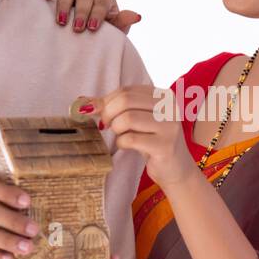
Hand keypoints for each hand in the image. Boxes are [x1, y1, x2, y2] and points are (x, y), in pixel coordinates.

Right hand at [42, 0, 141, 33]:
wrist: (89, 35)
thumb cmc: (104, 32)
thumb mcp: (116, 30)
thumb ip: (123, 21)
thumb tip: (137, 16)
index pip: (103, 1)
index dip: (98, 14)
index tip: (93, 28)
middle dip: (82, 12)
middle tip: (79, 29)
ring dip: (64, 6)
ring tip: (62, 22)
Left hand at [83, 85, 199, 189]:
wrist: (176, 168)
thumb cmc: (152, 141)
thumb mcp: (136, 120)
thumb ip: (113, 108)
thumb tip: (82, 103)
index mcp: (163, 96)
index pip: (127, 90)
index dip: (107, 101)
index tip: (99, 113)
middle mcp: (170, 108)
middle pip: (126, 100)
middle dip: (108, 113)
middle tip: (106, 125)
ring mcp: (169, 127)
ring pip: (128, 118)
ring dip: (116, 129)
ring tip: (120, 135)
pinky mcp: (165, 146)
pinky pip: (131, 139)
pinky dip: (122, 142)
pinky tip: (127, 146)